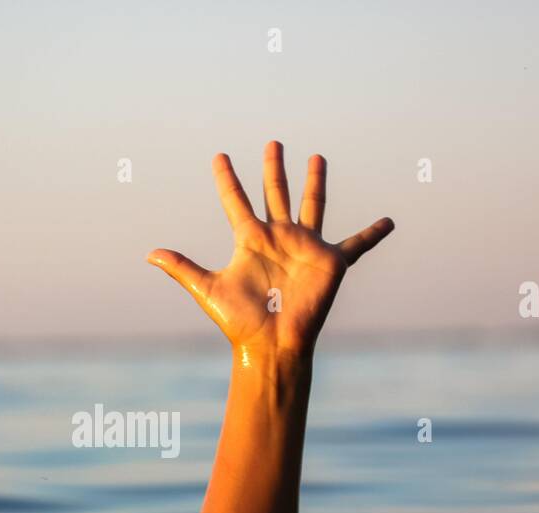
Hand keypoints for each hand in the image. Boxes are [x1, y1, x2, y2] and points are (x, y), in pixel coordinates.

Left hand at [148, 141, 392, 357]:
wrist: (273, 343)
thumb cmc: (241, 320)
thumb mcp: (208, 288)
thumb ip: (182, 268)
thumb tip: (149, 253)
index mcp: (250, 240)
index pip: (235, 201)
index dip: (226, 179)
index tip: (219, 156)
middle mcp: (278, 238)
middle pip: (274, 194)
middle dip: (273, 169)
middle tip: (272, 143)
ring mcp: (305, 247)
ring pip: (311, 205)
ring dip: (314, 182)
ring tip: (317, 156)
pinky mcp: (330, 262)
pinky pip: (356, 244)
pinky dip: (373, 234)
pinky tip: (389, 220)